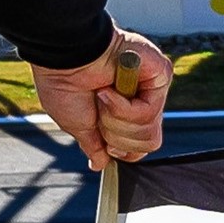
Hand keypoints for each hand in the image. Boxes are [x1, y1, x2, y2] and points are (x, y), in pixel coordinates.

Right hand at [30, 28, 173, 170]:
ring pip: (149, 131)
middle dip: (116, 134)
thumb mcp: (77, 124)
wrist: (63, 57)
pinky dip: (122, 107)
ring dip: (117, 120)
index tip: (102, 134)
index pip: (140, 147)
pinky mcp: (160, 74)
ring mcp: (154, 88)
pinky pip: (149, 112)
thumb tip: (99, 164)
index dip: (122, 149)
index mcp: (126, 110)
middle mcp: (143, 100)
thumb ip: (94, 145)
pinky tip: (109, 89)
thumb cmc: (64, 83)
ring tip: (102, 96)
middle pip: (148, 143)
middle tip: (99, 110)